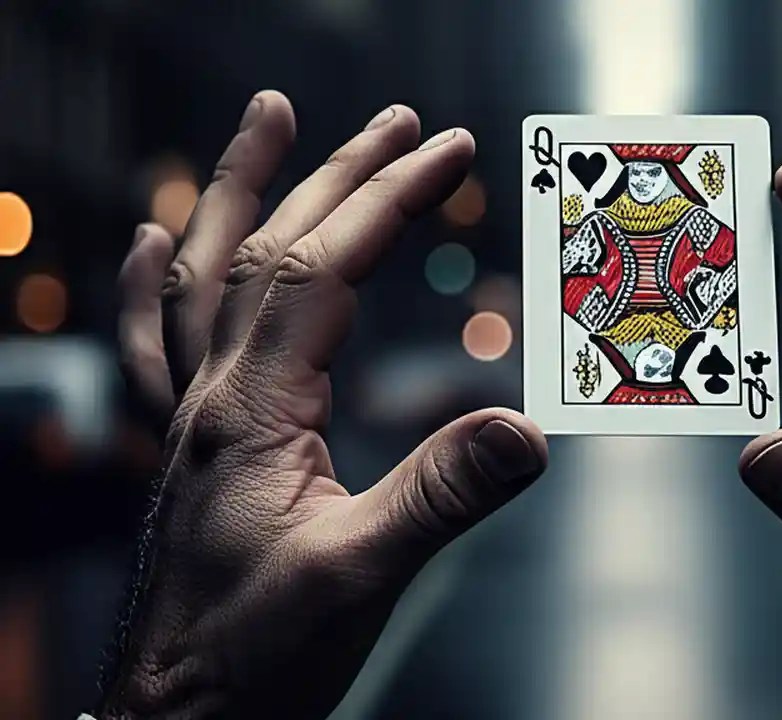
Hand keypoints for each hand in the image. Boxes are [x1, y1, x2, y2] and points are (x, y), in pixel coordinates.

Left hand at [107, 91, 547, 718]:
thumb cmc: (252, 660)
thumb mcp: (360, 578)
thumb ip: (439, 497)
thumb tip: (527, 429)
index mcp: (250, 415)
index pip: (323, 274)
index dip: (386, 202)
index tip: (446, 152)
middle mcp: (211, 400)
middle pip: (268, 252)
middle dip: (339, 175)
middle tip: (396, 120)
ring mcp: (193, 420)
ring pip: (203, 276)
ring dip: (242, 191)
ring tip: (269, 121)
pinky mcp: (192, 450)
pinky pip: (157, 341)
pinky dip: (156, 277)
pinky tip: (150, 239)